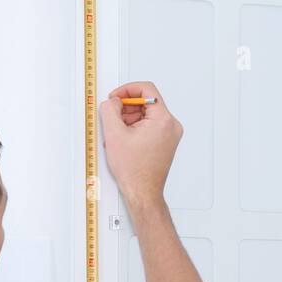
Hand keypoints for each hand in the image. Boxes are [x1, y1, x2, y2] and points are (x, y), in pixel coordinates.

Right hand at [99, 81, 182, 207]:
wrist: (143, 192)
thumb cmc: (134, 171)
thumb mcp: (114, 134)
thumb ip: (110, 110)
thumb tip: (113, 101)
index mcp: (164, 120)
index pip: (147, 89)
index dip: (127, 90)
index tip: (115, 97)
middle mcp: (171, 125)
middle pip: (146, 102)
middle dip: (126, 108)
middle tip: (113, 118)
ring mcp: (170, 135)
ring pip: (146, 115)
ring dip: (129, 119)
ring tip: (117, 134)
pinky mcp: (165, 142)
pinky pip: (149, 126)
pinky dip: (135, 128)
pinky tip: (123, 140)